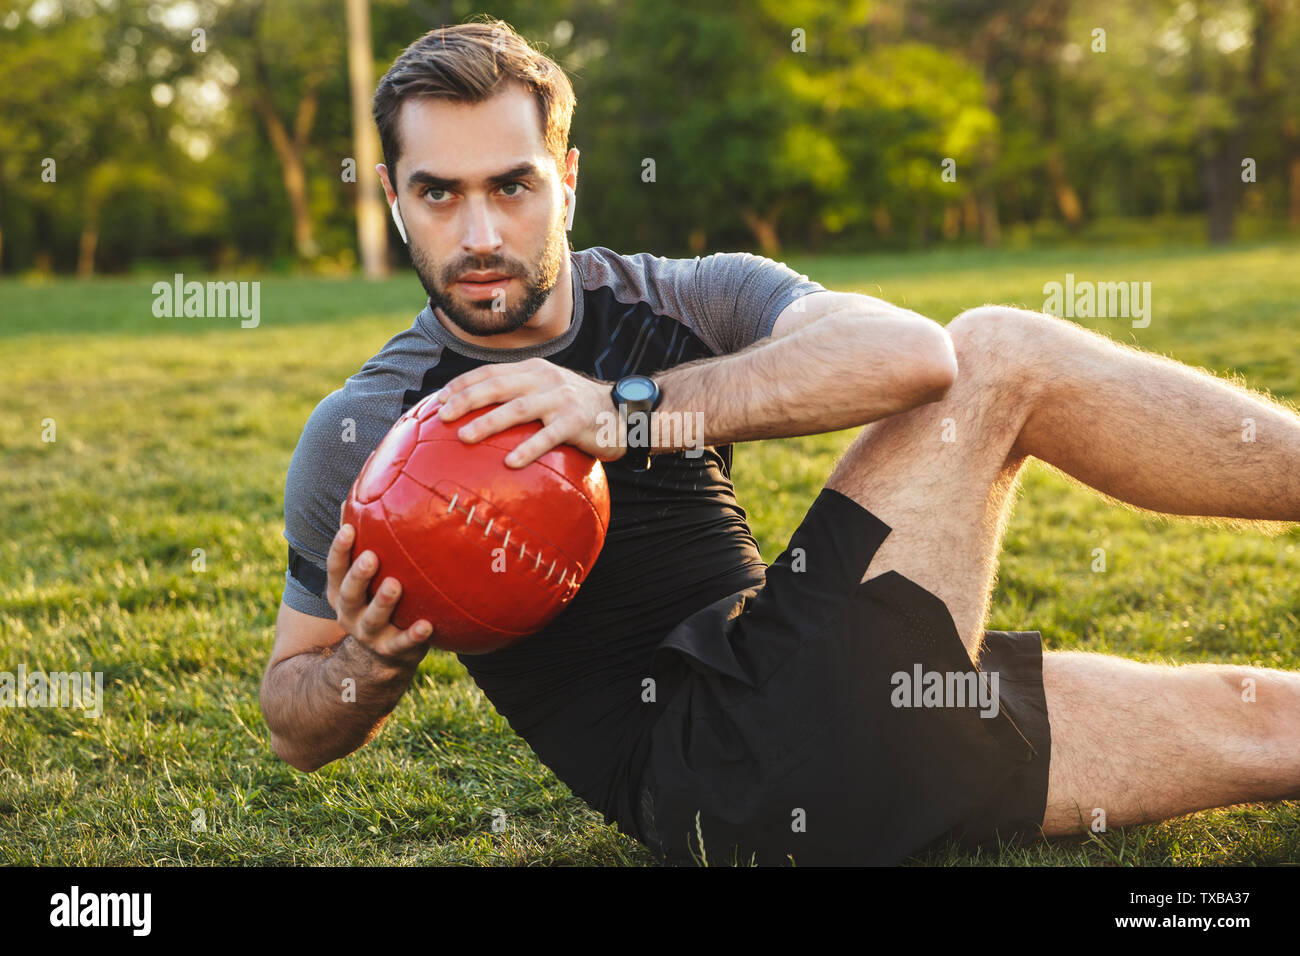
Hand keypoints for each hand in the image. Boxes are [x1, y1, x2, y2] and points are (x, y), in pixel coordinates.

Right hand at [325, 517, 431, 669]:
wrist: (382, 654)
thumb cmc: (378, 598)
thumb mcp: (367, 575)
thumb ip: (369, 541)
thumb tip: (368, 491)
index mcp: (341, 591)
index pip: (335, 568)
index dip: (339, 549)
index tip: (349, 529)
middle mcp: (350, 613)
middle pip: (348, 593)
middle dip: (358, 575)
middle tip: (371, 557)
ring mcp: (370, 634)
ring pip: (373, 618)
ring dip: (383, 602)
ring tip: (396, 585)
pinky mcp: (393, 650)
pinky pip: (404, 644)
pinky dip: (414, 636)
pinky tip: (428, 625)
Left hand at [434, 357, 624, 467]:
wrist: (623, 414)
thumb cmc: (577, 410)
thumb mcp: (548, 392)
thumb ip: (519, 396)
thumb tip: (478, 417)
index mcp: (533, 370)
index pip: (490, 372)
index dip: (462, 383)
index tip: (438, 399)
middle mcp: (544, 379)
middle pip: (497, 386)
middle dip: (466, 399)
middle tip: (443, 416)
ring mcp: (561, 399)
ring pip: (518, 409)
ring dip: (488, 422)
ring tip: (464, 437)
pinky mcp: (576, 422)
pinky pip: (548, 436)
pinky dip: (528, 449)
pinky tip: (510, 462)